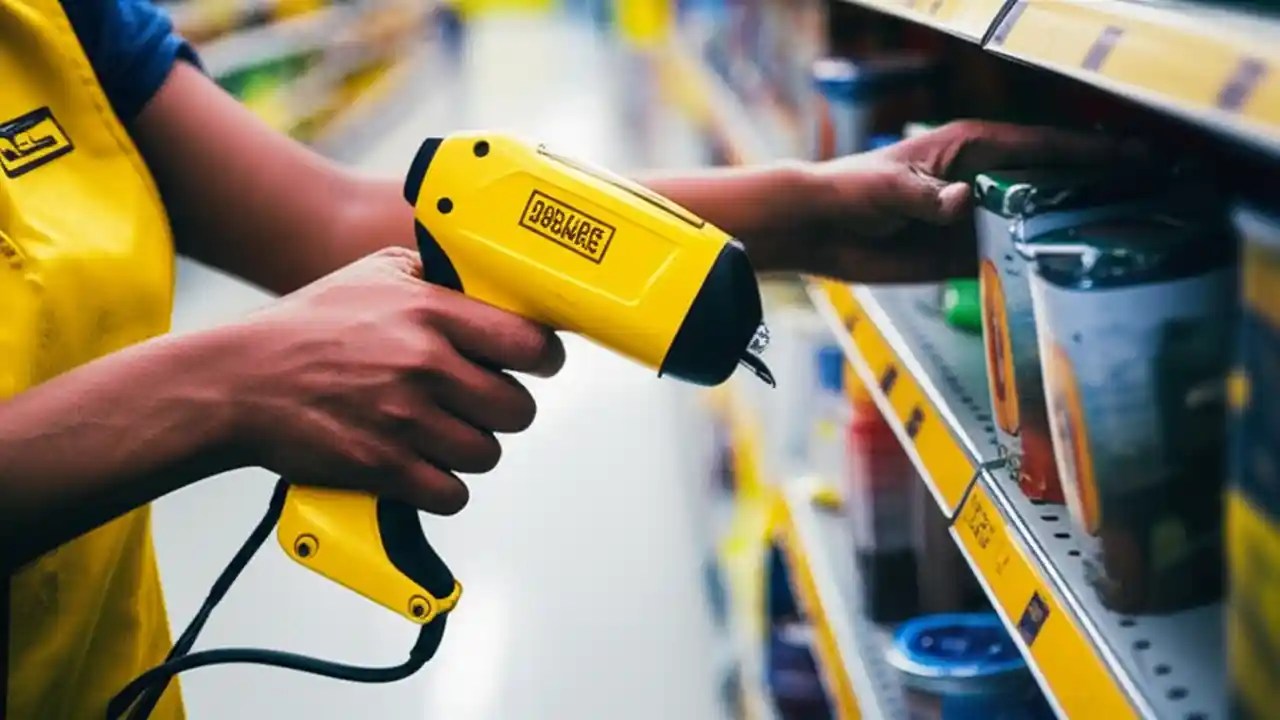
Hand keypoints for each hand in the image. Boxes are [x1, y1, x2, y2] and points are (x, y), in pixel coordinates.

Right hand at [224, 247, 564, 513]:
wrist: (239, 382)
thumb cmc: (308, 327)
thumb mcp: (376, 275)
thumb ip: (439, 277)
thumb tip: (494, 285)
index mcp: (430, 312)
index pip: (530, 345)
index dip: (543, 360)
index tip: (536, 364)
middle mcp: (424, 364)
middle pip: (517, 410)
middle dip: (503, 411)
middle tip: (477, 404)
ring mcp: (405, 419)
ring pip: (486, 454)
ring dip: (470, 449)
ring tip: (439, 432)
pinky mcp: (384, 467)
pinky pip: (452, 493)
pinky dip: (442, 487)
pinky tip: (421, 465)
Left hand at [772, 121, 1146, 282]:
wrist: (818, 231)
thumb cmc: (849, 192)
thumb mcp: (886, 189)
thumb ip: (924, 197)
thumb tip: (962, 203)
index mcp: (972, 149)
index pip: (1044, 148)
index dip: (1092, 154)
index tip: (1138, 159)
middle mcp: (983, 182)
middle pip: (1053, 185)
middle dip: (1099, 192)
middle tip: (1154, 204)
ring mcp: (977, 220)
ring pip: (1037, 225)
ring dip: (1073, 234)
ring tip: (1128, 246)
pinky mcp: (964, 256)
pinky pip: (1010, 262)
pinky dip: (1037, 271)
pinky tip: (1072, 284)